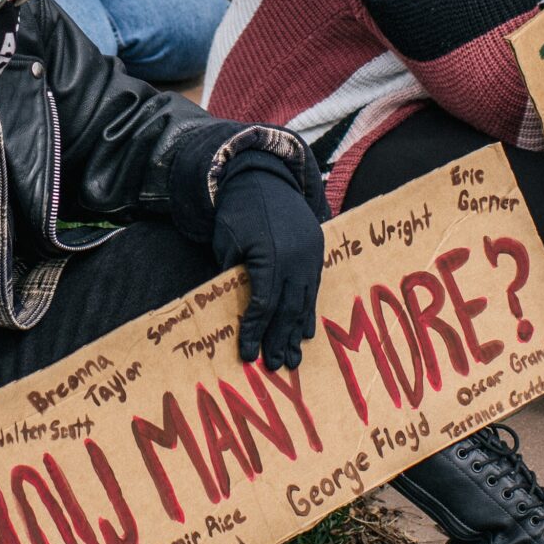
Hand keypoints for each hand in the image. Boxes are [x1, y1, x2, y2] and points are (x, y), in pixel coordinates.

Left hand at [209, 153, 325, 369]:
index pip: (263, 303)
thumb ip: (232, 275)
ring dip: (296, 333)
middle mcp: (295, 259)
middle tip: (273, 366)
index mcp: (271, 255)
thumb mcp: (226, 241)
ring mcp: (310, 256)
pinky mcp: (317, 253)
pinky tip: (305, 333)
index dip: (255, 330)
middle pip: (287, 309)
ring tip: (292, 360)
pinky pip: (314, 290)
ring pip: (304, 302)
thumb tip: (236, 310)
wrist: (266, 177)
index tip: (248, 354)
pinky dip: (308, 313)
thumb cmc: (238, 211)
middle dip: (278, 340)